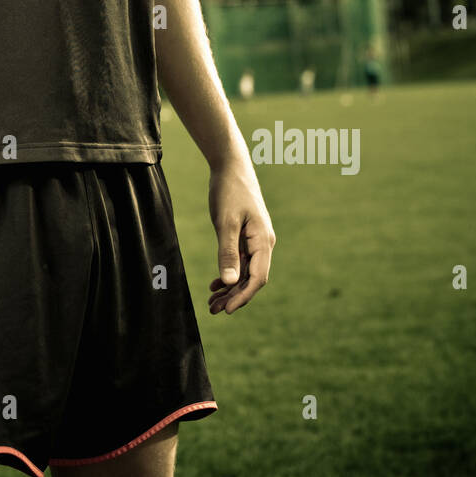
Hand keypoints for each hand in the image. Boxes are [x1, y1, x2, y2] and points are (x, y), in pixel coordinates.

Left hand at [207, 158, 275, 314]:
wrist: (230, 166)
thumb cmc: (229, 191)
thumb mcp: (225, 222)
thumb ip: (228, 252)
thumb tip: (230, 282)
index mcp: (263, 240)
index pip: (258, 277)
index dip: (243, 296)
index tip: (226, 309)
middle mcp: (264, 243)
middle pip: (252, 278)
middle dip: (234, 296)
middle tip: (213, 310)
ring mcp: (256, 239)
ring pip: (246, 271)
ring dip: (230, 288)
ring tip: (212, 302)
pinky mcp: (246, 235)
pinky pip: (241, 261)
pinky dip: (230, 273)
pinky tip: (216, 284)